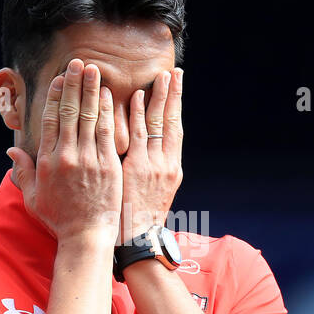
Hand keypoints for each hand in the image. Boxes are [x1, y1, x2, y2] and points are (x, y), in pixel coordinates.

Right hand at [8, 59, 121, 244]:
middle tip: (78, 63)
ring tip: (94, 70)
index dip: (55, 96)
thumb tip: (10, 152)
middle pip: (70, 112)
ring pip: (89, 117)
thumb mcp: (33, 197)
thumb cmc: (59, 219)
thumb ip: (23, 172)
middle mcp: (67, 156)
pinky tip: (108, 95)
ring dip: (91, 91)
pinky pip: (106, 132)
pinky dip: (107, 111)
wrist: (86, 236)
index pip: (51, 120)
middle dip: (74, 85)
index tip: (60, 79)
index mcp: (47, 161)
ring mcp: (88, 160)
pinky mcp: (108, 165)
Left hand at [120, 68, 183, 243]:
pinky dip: (137, 114)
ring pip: (157, 124)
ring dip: (159, 97)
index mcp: (172, 169)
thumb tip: (152, 159)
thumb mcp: (155, 196)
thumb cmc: (141, 221)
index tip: (177, 88)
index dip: (176, 107)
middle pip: (172, 121)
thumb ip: (154, 173)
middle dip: (174, 95)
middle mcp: (167, 163)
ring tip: (161, 76)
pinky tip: (136, 96)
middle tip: (175, 72)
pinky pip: (137, 134)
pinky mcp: (137, 168)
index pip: (175, 130)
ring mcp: (153, 164)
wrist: (138, 241)